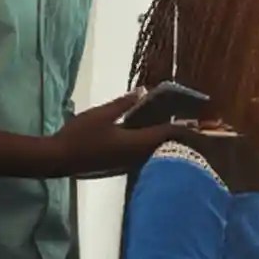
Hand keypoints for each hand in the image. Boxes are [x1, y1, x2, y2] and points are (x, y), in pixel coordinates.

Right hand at [53, 91, 189, 176]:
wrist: (58, 160)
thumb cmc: (79, 136)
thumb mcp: (101, 114)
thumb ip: (123, 104)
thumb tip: (142, 92)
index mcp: (137, 143)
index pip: (168, 134)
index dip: (186, 128)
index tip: (201, 123)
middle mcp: (138, 156)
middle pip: (166, 145)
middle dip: (181, 136)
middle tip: (194, 126)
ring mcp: (130, 164)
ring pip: (156, 151)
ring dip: (167, 141)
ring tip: (177, 129)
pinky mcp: (121, 167)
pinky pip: (145, 155)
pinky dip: (153, 145)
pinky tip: (149, 137)